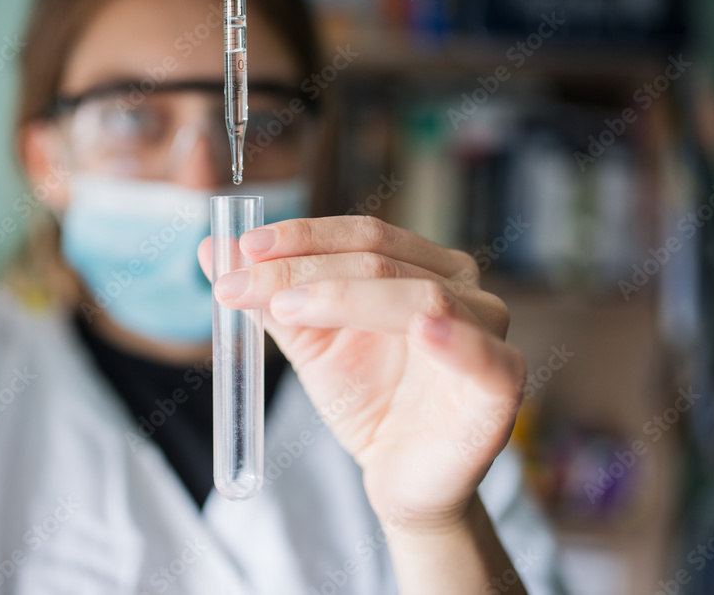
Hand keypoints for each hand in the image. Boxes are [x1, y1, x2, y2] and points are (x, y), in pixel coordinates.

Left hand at [198, 216, 526, 530]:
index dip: (300, 237)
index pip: (362, 234)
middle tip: (238, 284)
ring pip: (419, 296)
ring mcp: (488, 333)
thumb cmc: (366, 402)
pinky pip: (484, 356)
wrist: (399, 479)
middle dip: (300, 268)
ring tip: (286, 308)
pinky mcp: (501, 386)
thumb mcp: (310, 342)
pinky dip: (455, 340)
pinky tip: (423, 332)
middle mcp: (461, 289)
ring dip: (344, 295)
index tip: (240, 249)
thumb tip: (212, 248)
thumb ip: (270, 296)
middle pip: (379, 259)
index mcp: (422, 267)